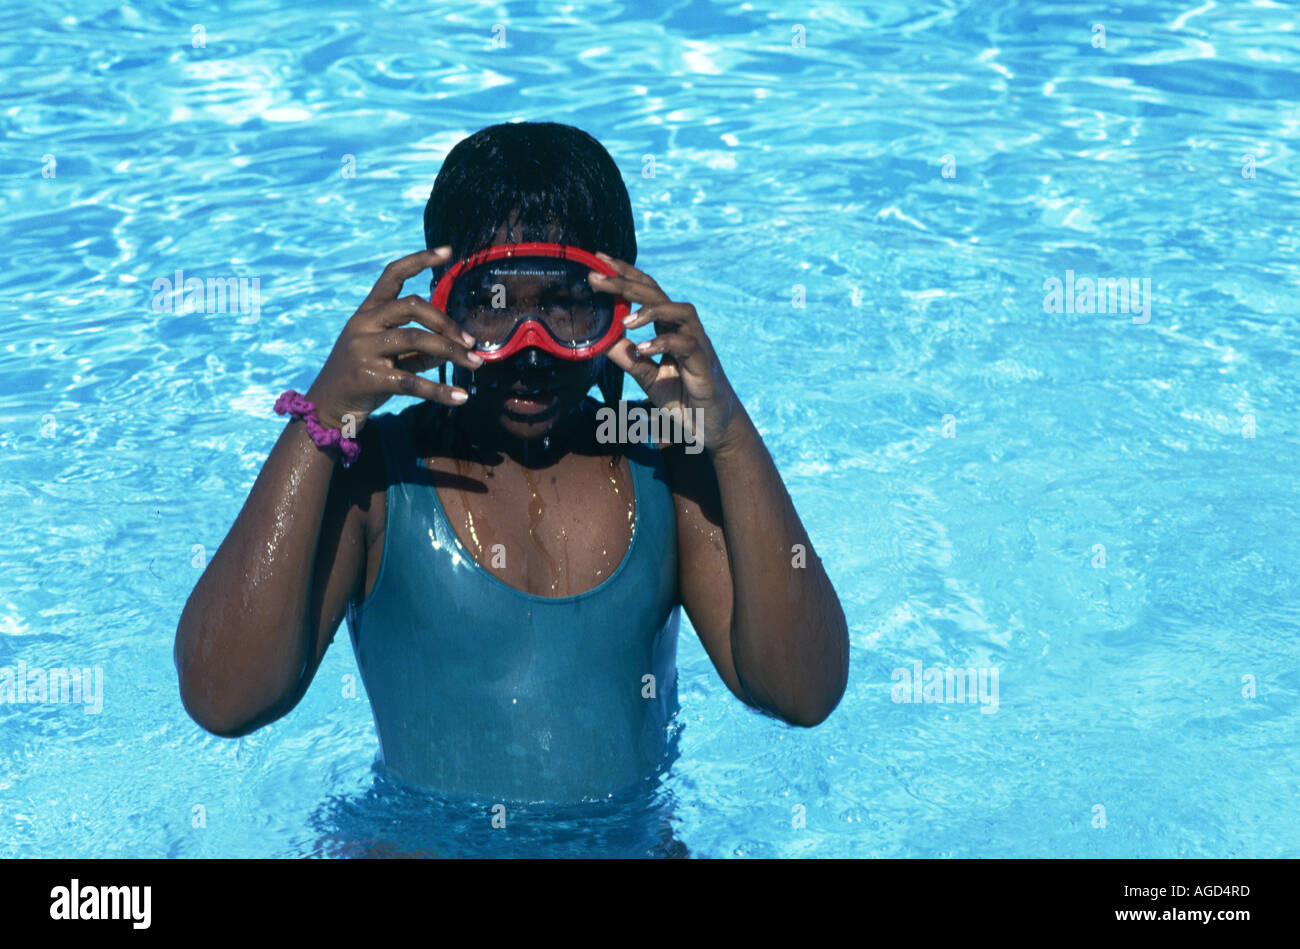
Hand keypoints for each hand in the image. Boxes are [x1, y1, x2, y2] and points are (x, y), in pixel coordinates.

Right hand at [305, 248, 483, 431]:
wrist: (328, 407)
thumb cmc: (365, 376)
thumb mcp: (391, 355)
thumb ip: (421, 348)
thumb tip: (459, 346)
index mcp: (367, 311)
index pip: (392, 275)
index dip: (419, 259)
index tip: (448, 251)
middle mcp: (363, 324)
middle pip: (411, 306)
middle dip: (446, 322)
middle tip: (471, 342)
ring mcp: (363, 349)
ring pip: (416, 340)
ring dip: (452, 352)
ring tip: (476, 364)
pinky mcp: (368, 378)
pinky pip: (412, 381)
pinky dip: (440, 391)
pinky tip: (461, 397)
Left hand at [593, 253, 740, 452]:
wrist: (713, 426)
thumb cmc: (683, 398)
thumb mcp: (648, 378)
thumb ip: (628, 360)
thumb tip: (602, 342)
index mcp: (669, 329)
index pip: (647, 291)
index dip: (625, 273)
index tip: (600, 259)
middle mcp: (684, 330)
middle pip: (658, 294)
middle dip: (627, 283)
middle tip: (597, 279)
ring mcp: (697, 346)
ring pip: (680, 311)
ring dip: (652, 310)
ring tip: (626, 321)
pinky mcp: (704, 366)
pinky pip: (687, 345)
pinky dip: (664, 344)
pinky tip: (643, 350)